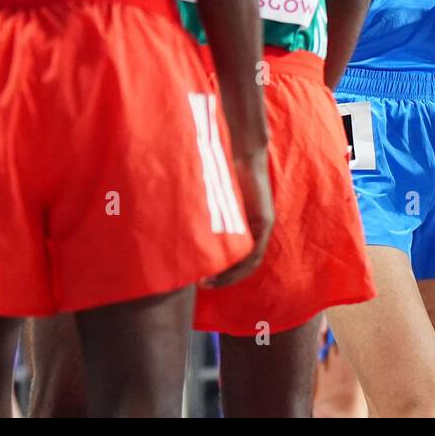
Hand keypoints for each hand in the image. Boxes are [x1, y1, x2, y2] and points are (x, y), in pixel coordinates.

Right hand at [202, 147, 274, 287]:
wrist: (241, 150)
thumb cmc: (220, 169)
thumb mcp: (208, 197)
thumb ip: (199, 211)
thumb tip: (170, 219)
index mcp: (242, 223)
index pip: (234, 258)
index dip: (219, 273)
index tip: (199, 279)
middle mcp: (254, 227)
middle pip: (242, 264)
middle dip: (222, 279)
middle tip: (201, 284)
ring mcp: (261, 225)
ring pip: (249, 262)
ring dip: (230, 276)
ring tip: (207, 281)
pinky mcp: (264, 221)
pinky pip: (254, 252)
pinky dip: (240, 265)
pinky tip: (222, 269)